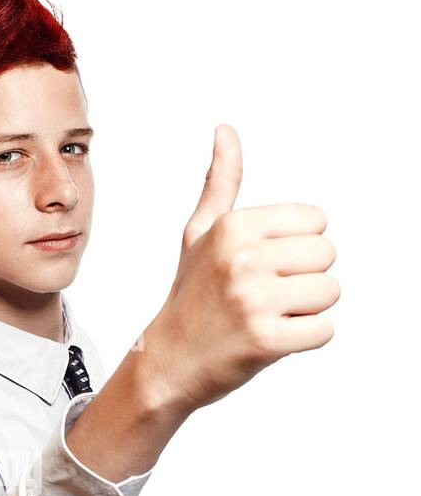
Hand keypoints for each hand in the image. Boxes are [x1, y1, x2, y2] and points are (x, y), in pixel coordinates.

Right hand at [144, 125, 339, 413]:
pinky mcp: (266, 341)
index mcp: (233, 227)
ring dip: (308, 310)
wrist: (167, 364)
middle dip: (305, 278)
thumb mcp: (199, 234)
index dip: (297, 247)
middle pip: (326, 255)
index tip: (266, 266)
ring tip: (269, 316)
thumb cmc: (189, 298)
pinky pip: (324, 330)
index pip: (315, 221)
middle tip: (267, 296)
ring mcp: (254, 301)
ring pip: (329, 292)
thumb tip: (225, 131)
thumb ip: (220, 183)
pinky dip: (306, 339)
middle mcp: (243, 259)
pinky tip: (273, 339)